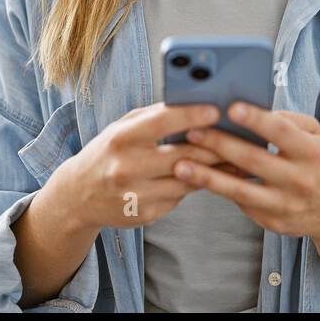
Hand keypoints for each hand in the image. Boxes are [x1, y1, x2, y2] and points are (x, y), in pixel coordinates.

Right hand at [47, 103, 236, 231]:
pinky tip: (212, 178)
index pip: (162, 123)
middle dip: (215, 146)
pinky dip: (195, 185)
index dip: (192, 115)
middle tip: (240, 137)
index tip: (217, 109)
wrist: (78, 195)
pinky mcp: (145, 215)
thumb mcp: (122, 127)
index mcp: (120, 139)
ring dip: (215, 170)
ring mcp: (135, 196)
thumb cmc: (108, 152)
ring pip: (187, 181)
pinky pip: (179, 198)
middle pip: (183, 156)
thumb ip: (154, 117)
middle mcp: (126, 168)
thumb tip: (193, 105)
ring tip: (238, 158)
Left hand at [170, 102, 319, 239]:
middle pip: (254, 160)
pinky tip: (199, 179)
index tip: (230, 107)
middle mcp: (301, 180)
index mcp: (312, 152)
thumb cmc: (319, 163)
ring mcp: (286, 204)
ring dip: (207, 177)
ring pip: (241, 190)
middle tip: (192, 131)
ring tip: (181, 166)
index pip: (281, 132)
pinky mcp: (274, 222)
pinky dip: (219, 190)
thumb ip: (289, 120)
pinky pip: (242, 204)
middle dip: (220, 144)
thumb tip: (254, 109)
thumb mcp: (316, 136)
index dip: (255, 119)